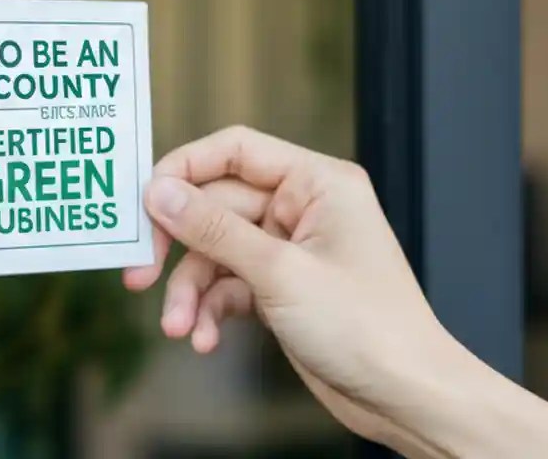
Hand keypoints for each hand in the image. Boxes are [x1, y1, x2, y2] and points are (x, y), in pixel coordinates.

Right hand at [124, 127, 547, 458]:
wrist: (407, 397)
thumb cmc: (369, 328)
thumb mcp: (280, 274)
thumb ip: (215, 230)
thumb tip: (160, 192)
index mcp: (317, 183)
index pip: (235, 150)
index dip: (184, 169)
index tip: (143, 202)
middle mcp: (303, 209)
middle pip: (216, 206)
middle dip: (178, 246)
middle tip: (139, 271)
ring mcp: (290, 251)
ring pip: (216, 253)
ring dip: (190, 290)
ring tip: (176, 326)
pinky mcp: (281, 289)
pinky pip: (228, 287)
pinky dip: (210, 312)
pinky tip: (203, 340)